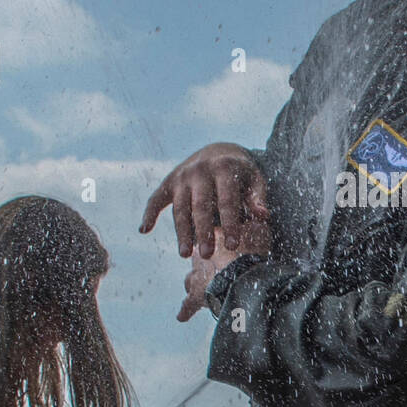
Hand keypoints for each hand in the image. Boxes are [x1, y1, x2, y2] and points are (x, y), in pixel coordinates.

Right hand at [140, 143, 268, 258]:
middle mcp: (200, 170)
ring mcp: (182, 176)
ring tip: (185, 255)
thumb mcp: (255, 179)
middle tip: (208, 255)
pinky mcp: (170, 181)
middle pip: (201, 206)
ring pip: (180, 207)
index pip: (227, 200)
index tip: (234, 245)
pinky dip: (149, 213)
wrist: (219, 151)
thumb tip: (263, 216)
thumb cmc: (241, 173)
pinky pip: (156, 198)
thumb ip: (258, 197)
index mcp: (224, 168)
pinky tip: (144, 230)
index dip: (231, 223)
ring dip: (182, 232)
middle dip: (204, 231)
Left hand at [176, 223, 270, 322]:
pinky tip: (181, 317)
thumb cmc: (252, 250)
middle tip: (212, 266)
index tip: (227, 244)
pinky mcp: (197, 297)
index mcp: (214, 237)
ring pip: (191, 280)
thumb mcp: (259, 228)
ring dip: (195, 283)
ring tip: (197, 290)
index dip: (220, 241)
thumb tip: (262, 211)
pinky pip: (188, 305)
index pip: (212, 236)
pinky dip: (185, 310)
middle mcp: (200, 255)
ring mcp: (197, 276)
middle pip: (198, 258)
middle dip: (203, 262)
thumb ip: (258, 220)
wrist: (242, 274)